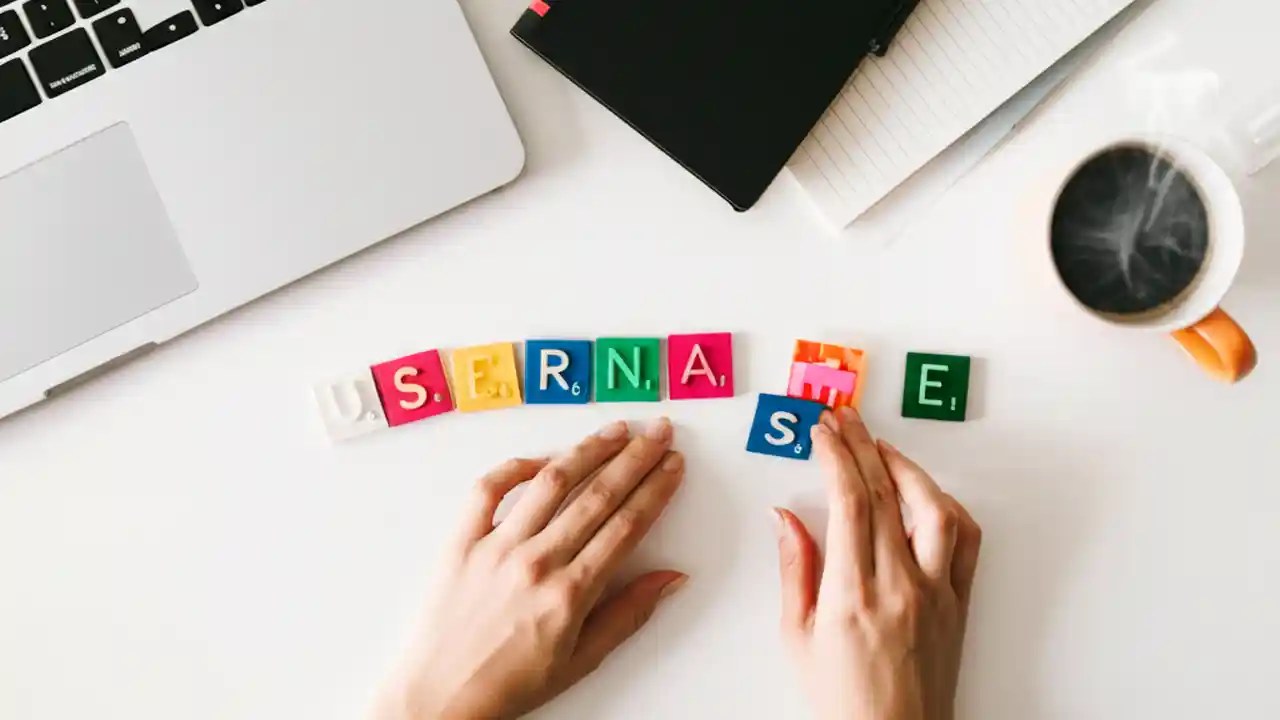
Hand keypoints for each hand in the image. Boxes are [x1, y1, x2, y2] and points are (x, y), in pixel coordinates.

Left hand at [375, 419, 686, 719]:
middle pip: (597, 495)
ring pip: (551, 482)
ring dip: (588, 450)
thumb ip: (629, 614)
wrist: (440, 698)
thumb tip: (671, 578)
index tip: (673, 465)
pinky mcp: (462, 542)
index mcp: (570, 595)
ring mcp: (496, 547)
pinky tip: (544, 459)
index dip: (656, 490)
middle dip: (635, 459)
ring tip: (615, 432)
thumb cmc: (509, 685)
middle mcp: (535, 563)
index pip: (627, 526)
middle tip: (659, 434)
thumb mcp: (582, 660)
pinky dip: (516, 466)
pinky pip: (489, 488)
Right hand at [773, 408, 980, 719]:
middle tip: (844, 417)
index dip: (835, 456)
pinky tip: (925, 492)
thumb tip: (785, 517)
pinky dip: (946, 506)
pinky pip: (965, 541)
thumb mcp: (796, 636)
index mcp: (852, 596)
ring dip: (907, 468)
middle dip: (861, 445)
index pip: (849, 502)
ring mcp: (936, 594)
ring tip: (881, 447)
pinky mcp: (959, 604)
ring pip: (935, 509)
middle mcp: (900, 588)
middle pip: (886, 493)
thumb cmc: (842, 703)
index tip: (822, 431)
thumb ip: (794, 569)